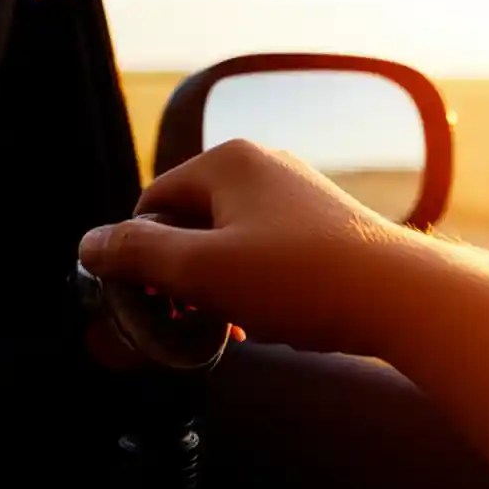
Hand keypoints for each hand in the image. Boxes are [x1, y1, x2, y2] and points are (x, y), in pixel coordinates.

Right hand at [78, 139, 424, 353]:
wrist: (401, 296)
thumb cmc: (299, 279)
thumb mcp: (201, 271)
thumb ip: (137, 255)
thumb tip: (87, 244)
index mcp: (227, 161)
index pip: (151, 204)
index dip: (141, 259)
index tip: (151, 305)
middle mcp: (262, 165)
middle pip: (189, 222)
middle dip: (180, 276)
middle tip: (188, 322)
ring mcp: (297, 193)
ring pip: (228, 241)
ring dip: (215, 287)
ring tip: (228, 327)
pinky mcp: (323, 225)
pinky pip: (265, 252)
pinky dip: (251, 285)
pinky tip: (262, 322)